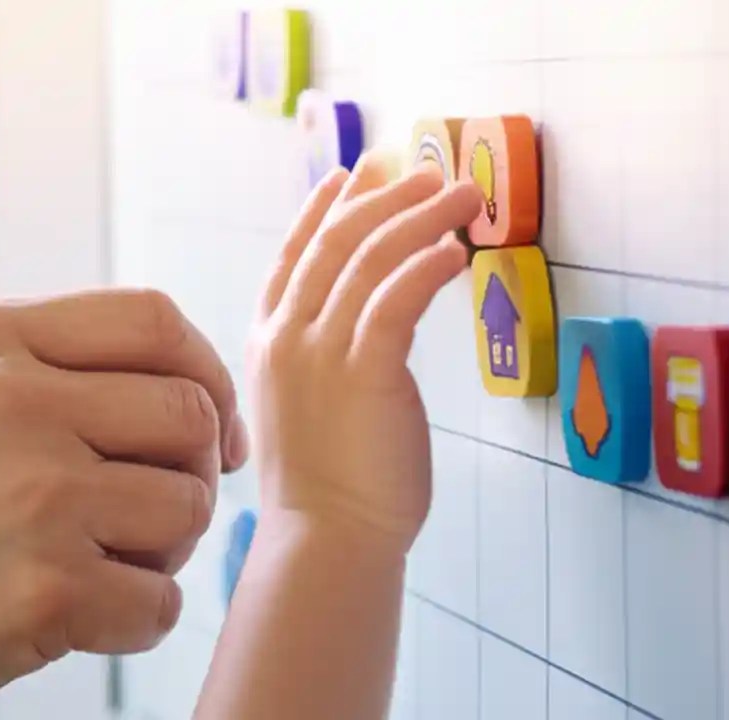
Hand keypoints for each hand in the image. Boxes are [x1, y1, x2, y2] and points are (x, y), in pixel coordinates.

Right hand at [0, 290, 247, 718]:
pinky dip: (134, 622)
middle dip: (189, 472)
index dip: (206, 373)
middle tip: (147, 517)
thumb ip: (42, 365)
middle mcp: (9, 400)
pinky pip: (161, 604)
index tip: (212, 432)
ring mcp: (31, 492)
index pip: (152, 318)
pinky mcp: (46, 588)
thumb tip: (186, 388)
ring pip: (186, 508)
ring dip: (161, 552)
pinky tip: (74, 621)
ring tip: (95, 567)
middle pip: (187, 415)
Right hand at [249, 156, 481, 553]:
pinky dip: (428, 265)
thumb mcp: (306, 412)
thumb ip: (323, 366)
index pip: (290, 257)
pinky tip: (455, 251)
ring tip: (461, 196)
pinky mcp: (364, 371)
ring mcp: (319, 352)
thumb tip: (366, 335)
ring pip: (370, 258)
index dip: (320, 210)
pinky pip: (397, 297)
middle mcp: (286, 337)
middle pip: (334, 242)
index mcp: (266, 345)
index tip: (349, 173)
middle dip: (384, 197)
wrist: (325, 540)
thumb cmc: (325, 491)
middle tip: (427, 172)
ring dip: (420, 217)